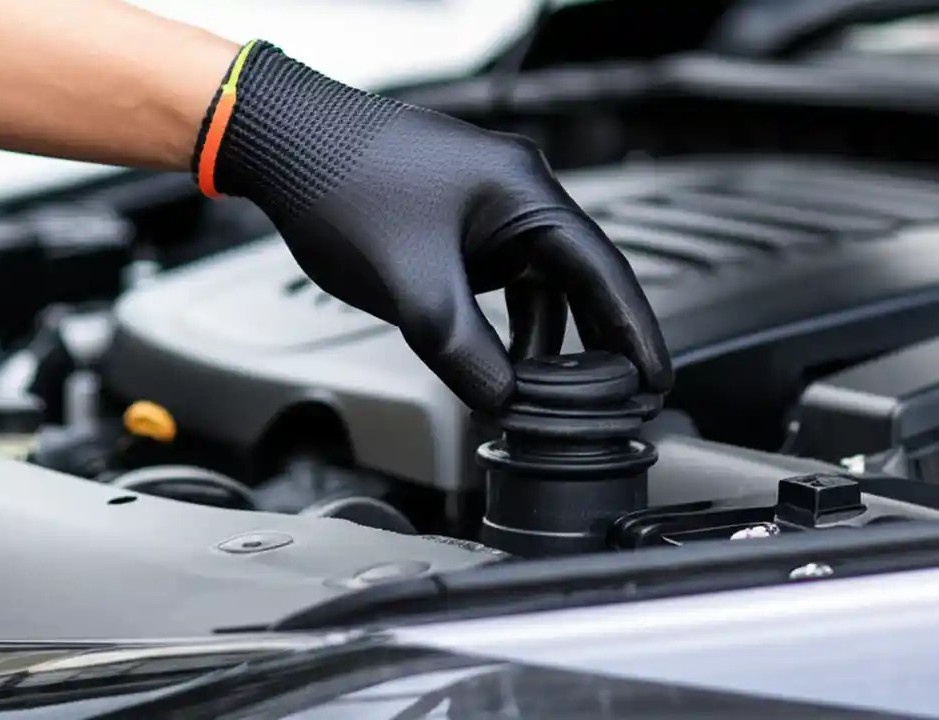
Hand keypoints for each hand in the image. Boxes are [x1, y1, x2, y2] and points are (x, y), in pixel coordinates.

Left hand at [197, 43, 671, 411]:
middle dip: (599, 344)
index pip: (604, 273)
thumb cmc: (343, 184)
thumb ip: (463, 351)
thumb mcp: (413, 287)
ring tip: (549, 397)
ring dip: (544, 342)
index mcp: (527, 195)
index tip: (655, 379)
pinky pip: (506, 282)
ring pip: (540, 287)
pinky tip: (502, 363)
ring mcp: (491, 209)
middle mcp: (520, 196)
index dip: (635, 334)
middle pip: (582, 281)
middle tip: (622, 396)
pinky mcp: (464, 223)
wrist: (283, 142)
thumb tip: (502, 401)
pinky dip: (509, 325)